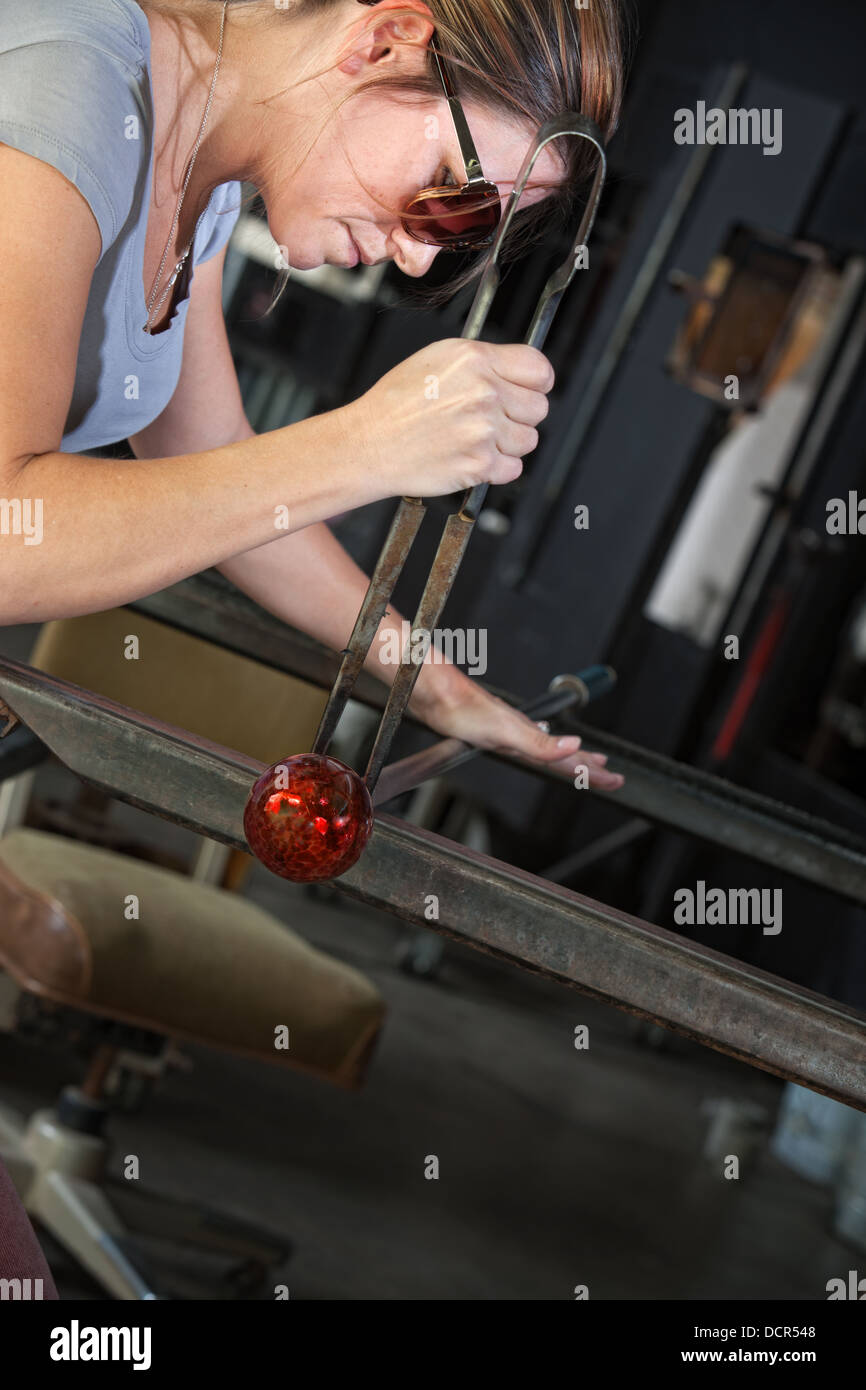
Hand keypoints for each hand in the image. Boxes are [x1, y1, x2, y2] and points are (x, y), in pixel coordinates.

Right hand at [345, 338, 553, 499]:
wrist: (369, 444)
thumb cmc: (395, 404)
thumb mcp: (438, 359)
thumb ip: (482, 362)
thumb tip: (516, 372)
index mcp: (476, 360)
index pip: (539, 369)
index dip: (538, 383)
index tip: (530, 391)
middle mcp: (484, 392)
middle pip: (539, 408)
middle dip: (521, 415)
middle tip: (494, 419)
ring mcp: (484, 429)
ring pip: (529, 440)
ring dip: (509, 443)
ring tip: (477, 439)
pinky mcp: (480, 464)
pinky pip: (514, 469)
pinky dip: (498, 468)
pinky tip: (474, 457)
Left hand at [409, 667, 624, 792]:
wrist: (439, 695)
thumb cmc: (467, 712)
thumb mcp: (508, 732)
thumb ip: (541, 743)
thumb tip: (574, 746)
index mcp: (532, 736)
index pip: (571, 758)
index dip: (593, 771)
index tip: (616, 779)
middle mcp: (527, 733)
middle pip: (566, 753)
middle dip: (590, 766)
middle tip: (613, 775)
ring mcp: (513, 732)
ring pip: (551, 748)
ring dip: (572, 757)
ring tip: (588, 759)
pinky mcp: (496, 732)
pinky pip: (532, 745)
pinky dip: (546, 749)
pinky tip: (540, 747)